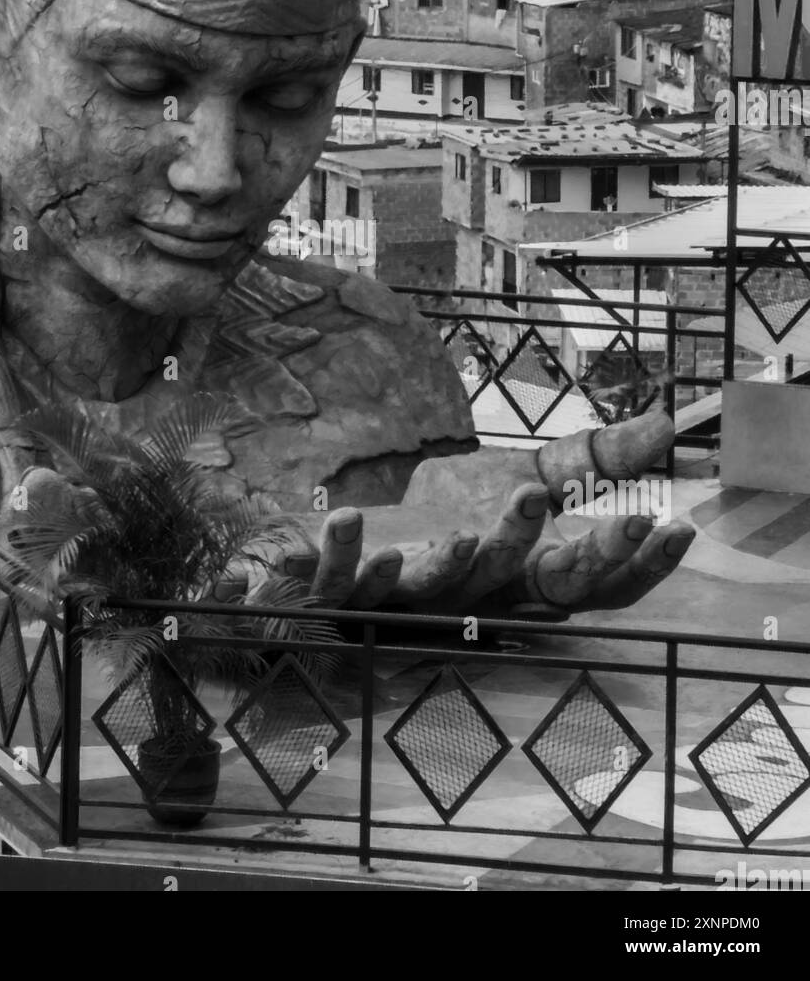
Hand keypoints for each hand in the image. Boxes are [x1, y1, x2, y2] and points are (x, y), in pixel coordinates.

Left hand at [222, 402, 694, 620]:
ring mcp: (415, 596)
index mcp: (527, 575)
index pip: (597, 586)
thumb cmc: (454, 509)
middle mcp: (481, 594)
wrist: (357, 529)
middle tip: (596, 514)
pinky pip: (345, 583)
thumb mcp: (526, 474)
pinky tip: (345, 515)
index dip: (638, 565)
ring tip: (477, 524)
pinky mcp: (349, 588)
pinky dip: (343, 553)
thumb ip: (591, 459)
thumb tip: (669, 423)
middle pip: (536, 591)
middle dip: (573, 557)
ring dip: (460, 560)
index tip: (675, 525)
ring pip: (447, 589)